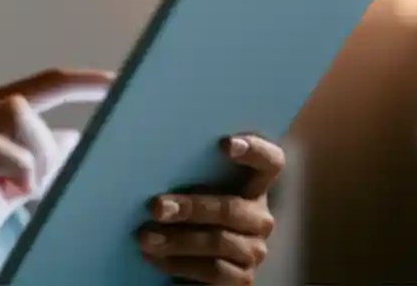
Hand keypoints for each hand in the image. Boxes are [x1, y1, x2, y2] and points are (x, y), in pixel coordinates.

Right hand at [0, 68, 113, 284]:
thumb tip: (73, 137)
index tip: (124, 83)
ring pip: (19, 112)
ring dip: (34, 157)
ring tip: (16, 195)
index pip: (43, 84)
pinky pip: (3, 146)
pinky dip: (18, 173)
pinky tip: (5, 198)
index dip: (84, 80)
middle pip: (34, 98)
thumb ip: (37, 161)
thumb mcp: (9, 190)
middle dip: (48, 144)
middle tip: (28, 191)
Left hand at [135, 134, 283, 284]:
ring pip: (218, 241)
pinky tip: (156, 259)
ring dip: (177, 240)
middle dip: (190, 208)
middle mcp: (260, 217)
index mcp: (254, 187)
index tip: (225, 144)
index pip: (270, 162)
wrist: (193, 263)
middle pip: (231, 208)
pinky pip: (212, 271)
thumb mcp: (191, 192)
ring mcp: (254, 249)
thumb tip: (152, 165)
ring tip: (145, 238)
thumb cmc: (188, 216)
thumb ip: (188, 177)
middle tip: (155, 207)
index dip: (255, 150)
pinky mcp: (242, 278)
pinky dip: (179, 264)